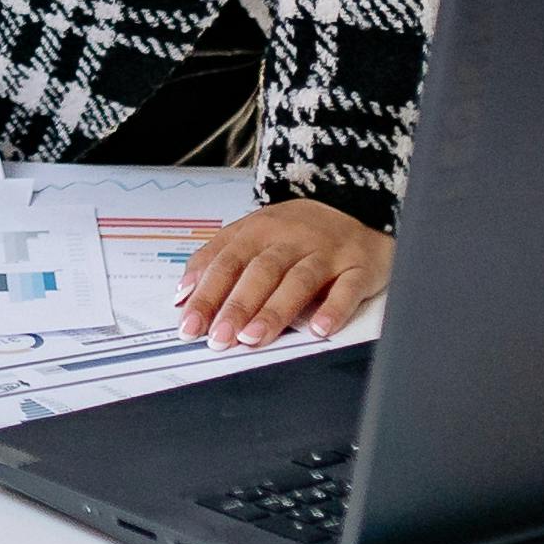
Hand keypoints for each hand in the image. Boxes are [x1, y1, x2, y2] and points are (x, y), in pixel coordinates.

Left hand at [179, 201, 389, 349]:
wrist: (358, 206)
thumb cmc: (298, 230)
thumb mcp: (253, 233)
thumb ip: (217, 258)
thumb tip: (183, 294)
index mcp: (261, 229)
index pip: (228, 262)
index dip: (207, 293)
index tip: (190, 325)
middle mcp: (292, 239)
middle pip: (261, 271)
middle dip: (237, 305)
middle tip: (219, 337)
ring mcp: (327, 253)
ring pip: (299, 280)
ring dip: (275, 310)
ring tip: (253, 337)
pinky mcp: (360, 267)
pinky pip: (348, 288)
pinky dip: (334, 309)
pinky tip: (319, 329)